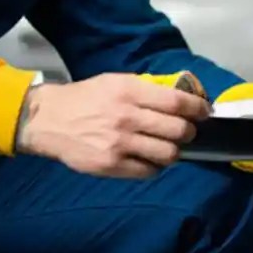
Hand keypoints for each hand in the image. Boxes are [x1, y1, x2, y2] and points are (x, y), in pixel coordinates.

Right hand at [16, 73, 211, 178]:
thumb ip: (146, 90)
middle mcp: (127, 117)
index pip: (177, 102)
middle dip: (189, 132)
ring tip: (168, 147)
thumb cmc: (85, 98)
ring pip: (168, 154)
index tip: (204, 112)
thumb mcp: (115, 82)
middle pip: (178, 130)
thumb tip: (180, 99)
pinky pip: (149, 171)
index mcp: (129, 91)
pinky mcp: (111, 165)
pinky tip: (149, 159)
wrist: (49, 120)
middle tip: (186, 132)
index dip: (197, 109)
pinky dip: (155, 166)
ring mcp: (120, 143)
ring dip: (174, 152)